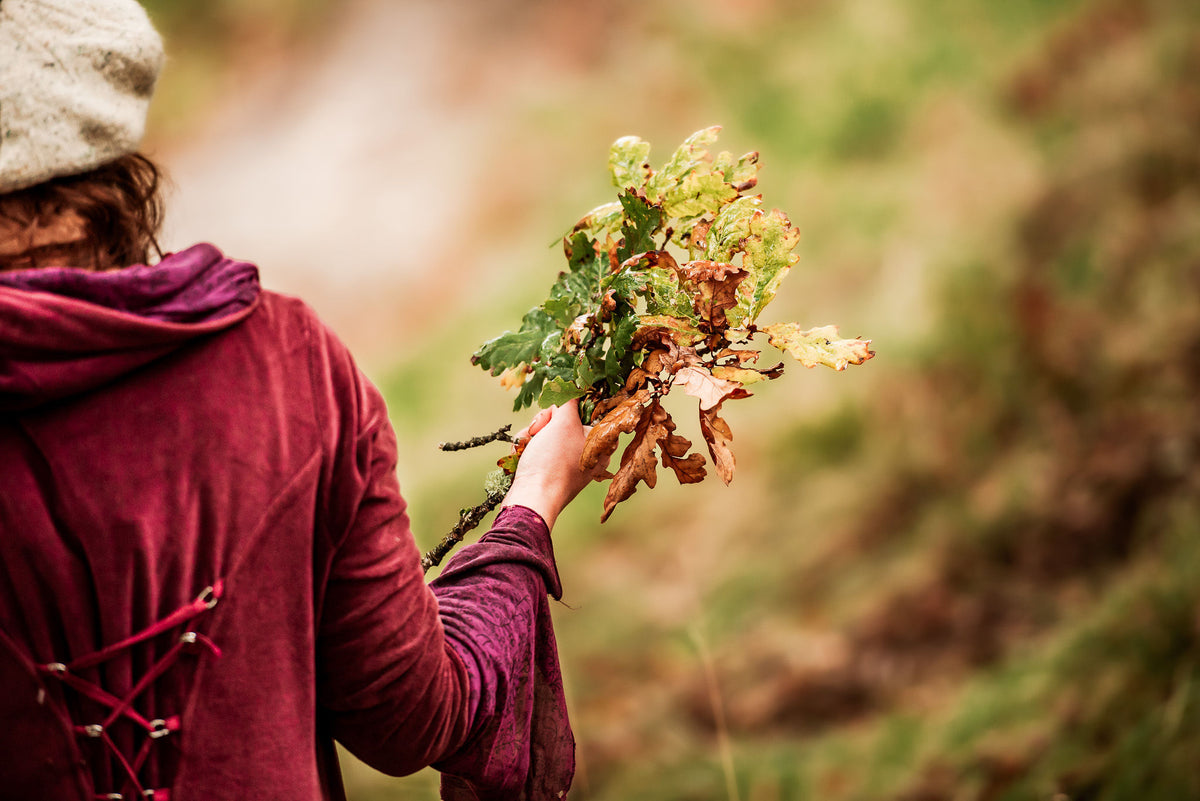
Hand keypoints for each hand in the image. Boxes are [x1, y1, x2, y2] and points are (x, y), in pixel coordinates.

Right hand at [501, 399, 599, 531]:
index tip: (555, 410)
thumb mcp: (564, 423)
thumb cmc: (553, 463)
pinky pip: (538, 449)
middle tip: (537, 430)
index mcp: (599, 442)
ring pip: (546, 433)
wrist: (531, 500)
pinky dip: (526, 448)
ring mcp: (568, 464)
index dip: (566, 407)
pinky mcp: (549, 471)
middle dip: (543, 423)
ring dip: (531, 435)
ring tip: (525, 446)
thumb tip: (569, 387)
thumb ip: (568, 401)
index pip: (584, 410)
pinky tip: (519, 455)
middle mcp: (586, 453)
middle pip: (562, 421)